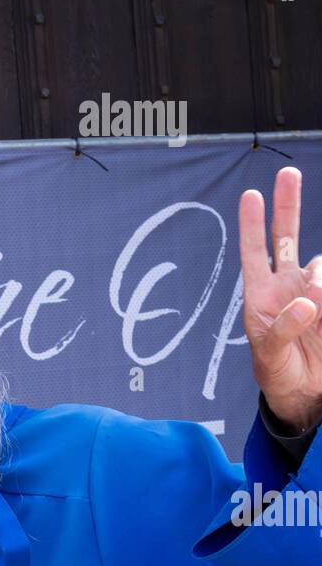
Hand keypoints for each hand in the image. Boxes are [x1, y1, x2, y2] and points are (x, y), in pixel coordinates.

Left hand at [240, 166, 321, 434]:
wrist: (304, 392)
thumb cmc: (276, 374)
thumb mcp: (270, 357)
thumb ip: (282, 330)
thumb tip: (306, 302)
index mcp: (261, 296)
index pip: (254, 254)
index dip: (252, 226)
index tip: (250, 196)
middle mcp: (287, 285)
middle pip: (287, 236)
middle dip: (287, 205)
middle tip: (288, 174)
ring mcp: (313, 290)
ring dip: (321, 278)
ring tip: (318, 306)